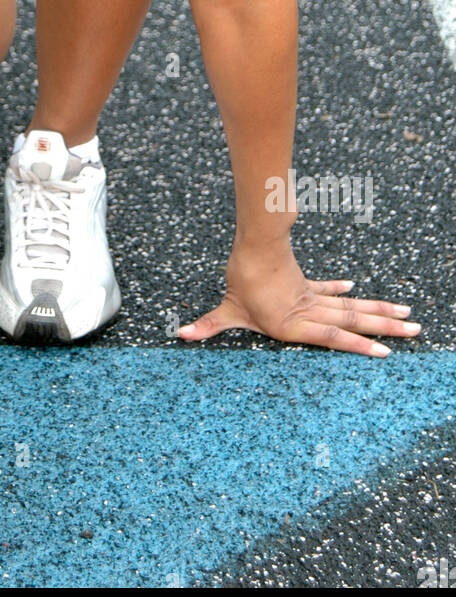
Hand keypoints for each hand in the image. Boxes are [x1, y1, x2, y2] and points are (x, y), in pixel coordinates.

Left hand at [177, 242, 420, 355]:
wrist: (254, 245)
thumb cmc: (241, 279)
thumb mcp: (226, 308)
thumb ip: (208, 325)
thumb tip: (181, 334)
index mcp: (295, 324)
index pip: (333, 337)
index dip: (359, 345)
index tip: (386, 352)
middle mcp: (309, 312)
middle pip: (354, 320)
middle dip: (386, 327)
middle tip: (416, 329)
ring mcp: (311, 297)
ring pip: (352, 308)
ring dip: (378, 311)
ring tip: (406, 314)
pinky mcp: (304, 285)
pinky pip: (328, 292)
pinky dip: (341, 293)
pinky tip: (356, 291)